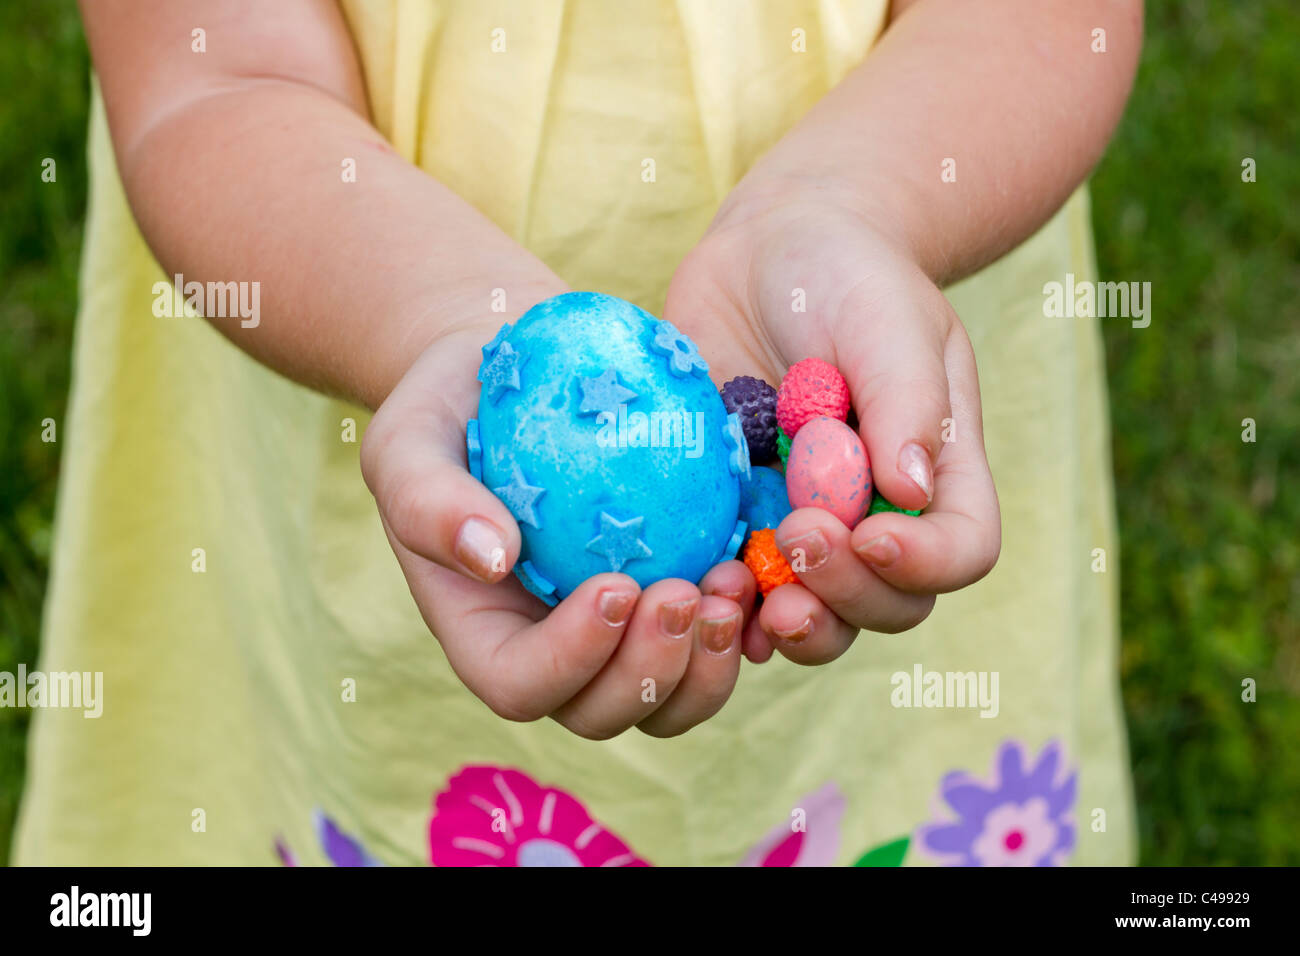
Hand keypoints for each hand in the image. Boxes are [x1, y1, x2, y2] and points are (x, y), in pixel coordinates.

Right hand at [360, 308, 755, 738]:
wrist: (509, 378)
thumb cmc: (447, 412)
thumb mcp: (408, 441)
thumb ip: (427, 501)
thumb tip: (491, 559)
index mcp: (486, 629)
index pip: (520, 685)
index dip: (570, 660)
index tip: (612, 586)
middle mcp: (554, 648)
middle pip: (603, 712)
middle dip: (650, 672)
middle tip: (684, 592)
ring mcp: (619, 633)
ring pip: (670, 701)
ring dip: (708, 662)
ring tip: (730, 583)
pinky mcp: (672, 598)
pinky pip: (715, 644)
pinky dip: (744, 624)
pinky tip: (756, 564)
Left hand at [663, 187, 1001, 664]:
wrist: (762, 255)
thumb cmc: (845, 274)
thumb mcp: (887, 318)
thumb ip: (903, 398)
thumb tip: (909, 491)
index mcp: (937, 469)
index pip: (962, 550)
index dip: (924, 564)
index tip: (869, 532)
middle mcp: (878, 514)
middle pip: (889, 604)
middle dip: (845, 592)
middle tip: (797, 535)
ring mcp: (807, 524)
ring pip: (817, 619)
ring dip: (787, 623)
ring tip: (743, 589)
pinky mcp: (741, 522)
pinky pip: (738, 594)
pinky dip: (724, 607)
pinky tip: (700, 590)